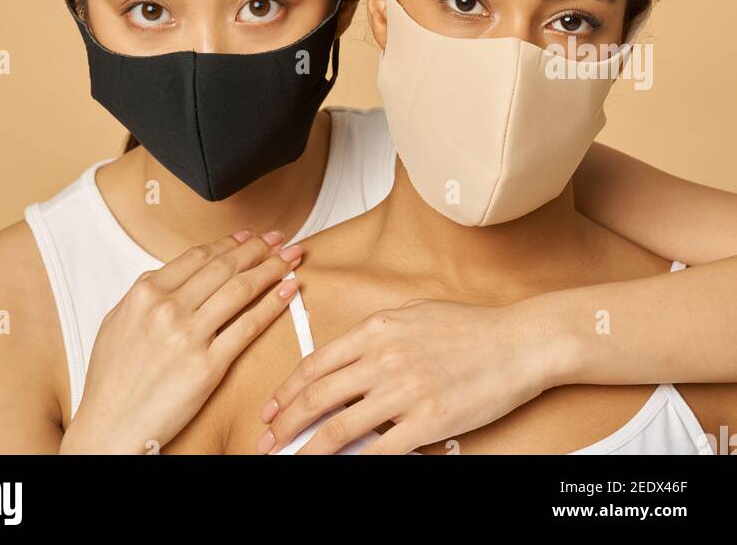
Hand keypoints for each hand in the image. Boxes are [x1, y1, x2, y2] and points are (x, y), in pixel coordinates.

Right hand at [60, 229, 301, 453]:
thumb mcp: (117, 321)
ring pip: (241, 289)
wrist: (110, 426)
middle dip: (258, 248)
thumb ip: (146, 294)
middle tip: (280, 238)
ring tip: (291, 258)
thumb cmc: (111, 379)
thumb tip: (173, 275)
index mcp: (145, 293)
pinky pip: (247, 327)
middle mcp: (167, 308)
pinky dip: (272, 305)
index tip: (250, 236)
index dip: (230, 243)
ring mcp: (188, 336)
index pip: (199, 256)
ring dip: (272, 269)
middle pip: (225, 267)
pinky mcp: (207, 366)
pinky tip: (288, 292)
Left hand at [255, 294, 563, 454]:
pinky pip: (379, 451)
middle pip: (318, 397)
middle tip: (268, 440)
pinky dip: (353, 465)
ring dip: (309, 450)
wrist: (518, 342)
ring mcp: (404, 391)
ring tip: (291, 461)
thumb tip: (349, 358)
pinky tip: (340, 470)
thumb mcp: (413, 315)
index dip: (288, 390)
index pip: (316, 364)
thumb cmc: (470, 328)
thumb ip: (377, 336)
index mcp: (377, 331)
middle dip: (286, 422)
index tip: (272, 408)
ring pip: (340, 428)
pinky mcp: (427, 421)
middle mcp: (383, 359)